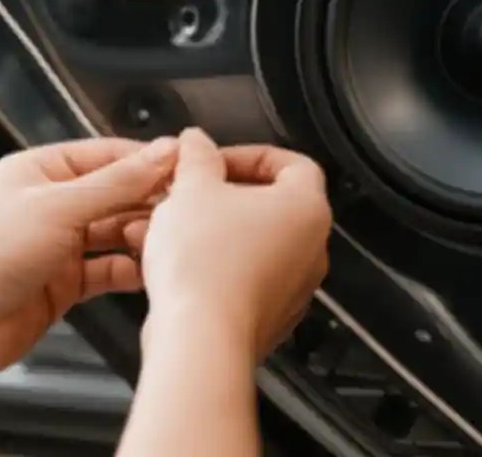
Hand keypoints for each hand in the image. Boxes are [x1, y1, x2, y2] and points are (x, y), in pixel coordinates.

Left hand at [0, 137, 176, 377]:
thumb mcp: (59, 209)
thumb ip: (117, 182)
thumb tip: (163, 151)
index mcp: (40, 170)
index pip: (108, 155)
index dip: (148, 161)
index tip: (189, 168)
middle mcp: (50, 204)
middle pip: (115, 194)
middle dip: (148, 202)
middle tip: (186, 210)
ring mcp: (57, 244)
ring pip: (114, 233)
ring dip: (140, 237)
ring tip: (167, 243)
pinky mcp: (63, 283)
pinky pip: (107, 269)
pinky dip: (127, 270)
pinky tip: (147, 271)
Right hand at [140, 129, 330, 362]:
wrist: (201, 340)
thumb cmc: (204, 259)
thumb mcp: (191, 189)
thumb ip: (197, 157)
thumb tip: (198, 141)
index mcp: (307, 208)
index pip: (293, 163)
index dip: (248, 155)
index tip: (211, 161)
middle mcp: (312, 249)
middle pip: (271, 205)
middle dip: (222, 194)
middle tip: (186, 192)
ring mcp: (295, 289)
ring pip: (252, 244)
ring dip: (212, 231)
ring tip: (169, 228)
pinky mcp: (270, 320)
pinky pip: (243, 279)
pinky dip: (214, 267)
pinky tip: (174, 265)